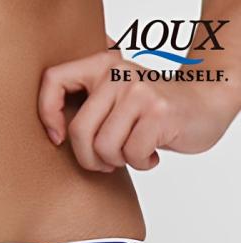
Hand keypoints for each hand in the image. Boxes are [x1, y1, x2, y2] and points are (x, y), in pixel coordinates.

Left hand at [38, 49, 234, 171]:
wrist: (207, 104)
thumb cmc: (152, 112)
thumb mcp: (114, 98)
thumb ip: (87, 107)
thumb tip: (51, 136)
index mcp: (101, 65)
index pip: (53, 81)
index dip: (47, 115)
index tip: (58, 138)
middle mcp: (117, 74)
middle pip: (78, 131)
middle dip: (88, 158)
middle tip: (105, 161)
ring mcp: (139, 91)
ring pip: (103, 147)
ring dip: (116, 161)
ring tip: (131, 153)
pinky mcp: (158, 112)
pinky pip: (130, 154)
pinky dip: (139, 163)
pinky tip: (150, 154)